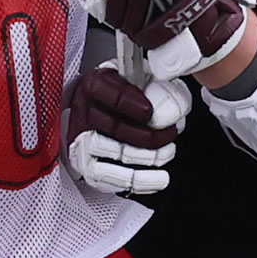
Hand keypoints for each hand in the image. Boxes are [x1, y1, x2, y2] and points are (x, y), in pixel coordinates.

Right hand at [64, 62, 191, 194]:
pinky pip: (108, 177)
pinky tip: (156, 179)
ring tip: (166, 154)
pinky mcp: (84, 162)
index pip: (108, 95)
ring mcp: (81, 139)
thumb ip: (146, 81)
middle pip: (114, 127)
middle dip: (147, 135)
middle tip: (170, 133)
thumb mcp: (127, 76)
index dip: (129, 104)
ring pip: (113, 153)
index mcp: (94, 86)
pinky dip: (135, 181)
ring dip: (144, 157)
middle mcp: (84, 112)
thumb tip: (174, 94)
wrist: (87, 107)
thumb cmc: (112, 93)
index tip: (150, 112)